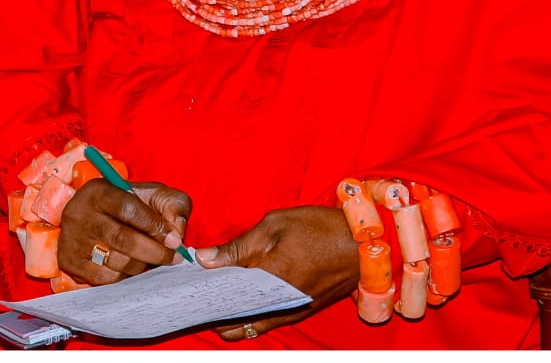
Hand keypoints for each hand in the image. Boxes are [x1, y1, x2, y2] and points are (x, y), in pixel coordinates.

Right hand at [58, 179, 192, 285]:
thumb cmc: (125, 203)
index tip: (174, 240)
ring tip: (150, 258)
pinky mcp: (70, 262)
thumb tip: (177, 232)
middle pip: (123, 239)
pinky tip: (130, 264)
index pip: (129, 209)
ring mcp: (73, 240)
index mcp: (99, 191)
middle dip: (154, 252)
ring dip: (141, 264)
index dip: (154, 226)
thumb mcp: (148, 193)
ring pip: (117, 262)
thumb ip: (171, 204)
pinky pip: (106, 279)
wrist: (89, 215)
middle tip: (173, 257)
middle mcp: (80, 214)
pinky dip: (125, 275)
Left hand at [197, 205, 358, 339]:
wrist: (362, 243)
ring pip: (254, 324)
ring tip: (212, 303)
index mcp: (271, 278)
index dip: (205, 291)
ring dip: (232, 317)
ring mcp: (294, 311)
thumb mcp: (274, 226)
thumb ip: (237, 246)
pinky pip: (271, 321)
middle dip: (215, 308)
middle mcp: (282, 303)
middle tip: (196, 297)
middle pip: (238, 315)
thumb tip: (204, 259)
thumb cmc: (318, 227)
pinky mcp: (303, 311)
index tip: (187, 285)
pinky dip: (252, 318)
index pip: (227, 292)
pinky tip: (239, 308)